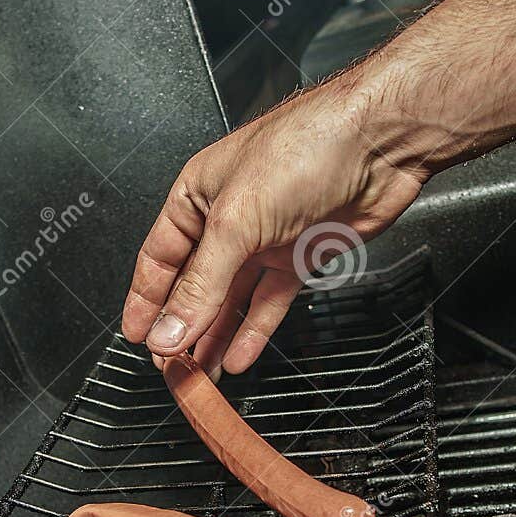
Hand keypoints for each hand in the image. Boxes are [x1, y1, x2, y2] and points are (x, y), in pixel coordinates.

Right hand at [122, 69, 430, 374]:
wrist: (379, 143)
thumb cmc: (306, 147)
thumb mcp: (236, 221)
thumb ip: (202, 284)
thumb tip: (169, 329)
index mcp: (197, 195)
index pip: (159, 257)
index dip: (146, 299)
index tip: (137, 337)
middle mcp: (228, 217)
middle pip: (195, 283)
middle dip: (181, 326)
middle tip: (169, 366)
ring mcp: (266, 237)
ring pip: (232, 298)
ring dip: (215, 336)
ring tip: (200, 374)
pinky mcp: (300, 254)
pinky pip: (269, 301)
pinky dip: (255, 331)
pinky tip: (239, 357)